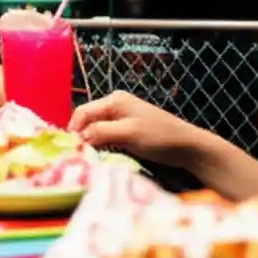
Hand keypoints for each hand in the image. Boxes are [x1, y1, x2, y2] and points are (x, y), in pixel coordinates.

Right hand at [68, 90, 205, 167]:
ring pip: (95, 129)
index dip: (74, 129)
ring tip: (88, 157)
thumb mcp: (128, 134)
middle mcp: (114, 105)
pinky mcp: (126, 130)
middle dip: (81, 136)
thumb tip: (78, 138)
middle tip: (78, 156)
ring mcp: (121, 117)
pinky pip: (105, 135)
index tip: (71, 149)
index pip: (82, 112)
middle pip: (87, 120)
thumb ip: (101, 132)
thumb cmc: (159, 136)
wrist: (187, 146)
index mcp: (114, 100)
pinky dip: (100, 145)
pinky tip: (100, 155)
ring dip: (91, 142)